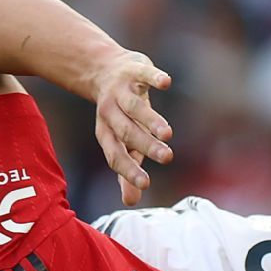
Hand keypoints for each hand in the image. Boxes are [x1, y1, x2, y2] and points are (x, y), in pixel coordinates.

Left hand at [89, 50, 172, 205]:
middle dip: (145, 145)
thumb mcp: (120, 139)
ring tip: (168, 133)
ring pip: (135, 107)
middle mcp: (110, 111)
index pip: (115, 154)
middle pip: (126, 131)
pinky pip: (144, 74)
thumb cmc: (118, 113)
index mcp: (107, 132)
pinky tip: (166, 83)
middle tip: (167, 158)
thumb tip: (130, 202)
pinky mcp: (134, 69)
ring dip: (151, 119)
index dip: (128, 169)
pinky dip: (154, 78)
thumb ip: (126, 168)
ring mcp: (122, 90)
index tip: (146, 185)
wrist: (102, 69)